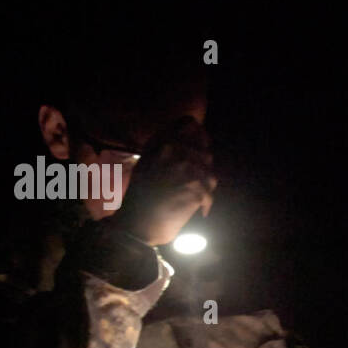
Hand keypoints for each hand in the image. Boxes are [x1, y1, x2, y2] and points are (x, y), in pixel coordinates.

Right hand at [110, 116, 216, 245]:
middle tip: (195, 179)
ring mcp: (188, 170)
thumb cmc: (137, 196)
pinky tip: (198, 208)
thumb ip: (162, 149)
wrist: (137, 224)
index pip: (189, 123)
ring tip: (194, 193)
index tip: (199, 144)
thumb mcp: (145, 163)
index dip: (197, 133)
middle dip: (203, 165)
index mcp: (161, 143)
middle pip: (204, 148)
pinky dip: (206, 201)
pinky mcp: (197, 190)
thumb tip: (182, 141)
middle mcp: (175, 152)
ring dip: (204, 183)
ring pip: (210, 169)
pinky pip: (211, 190)